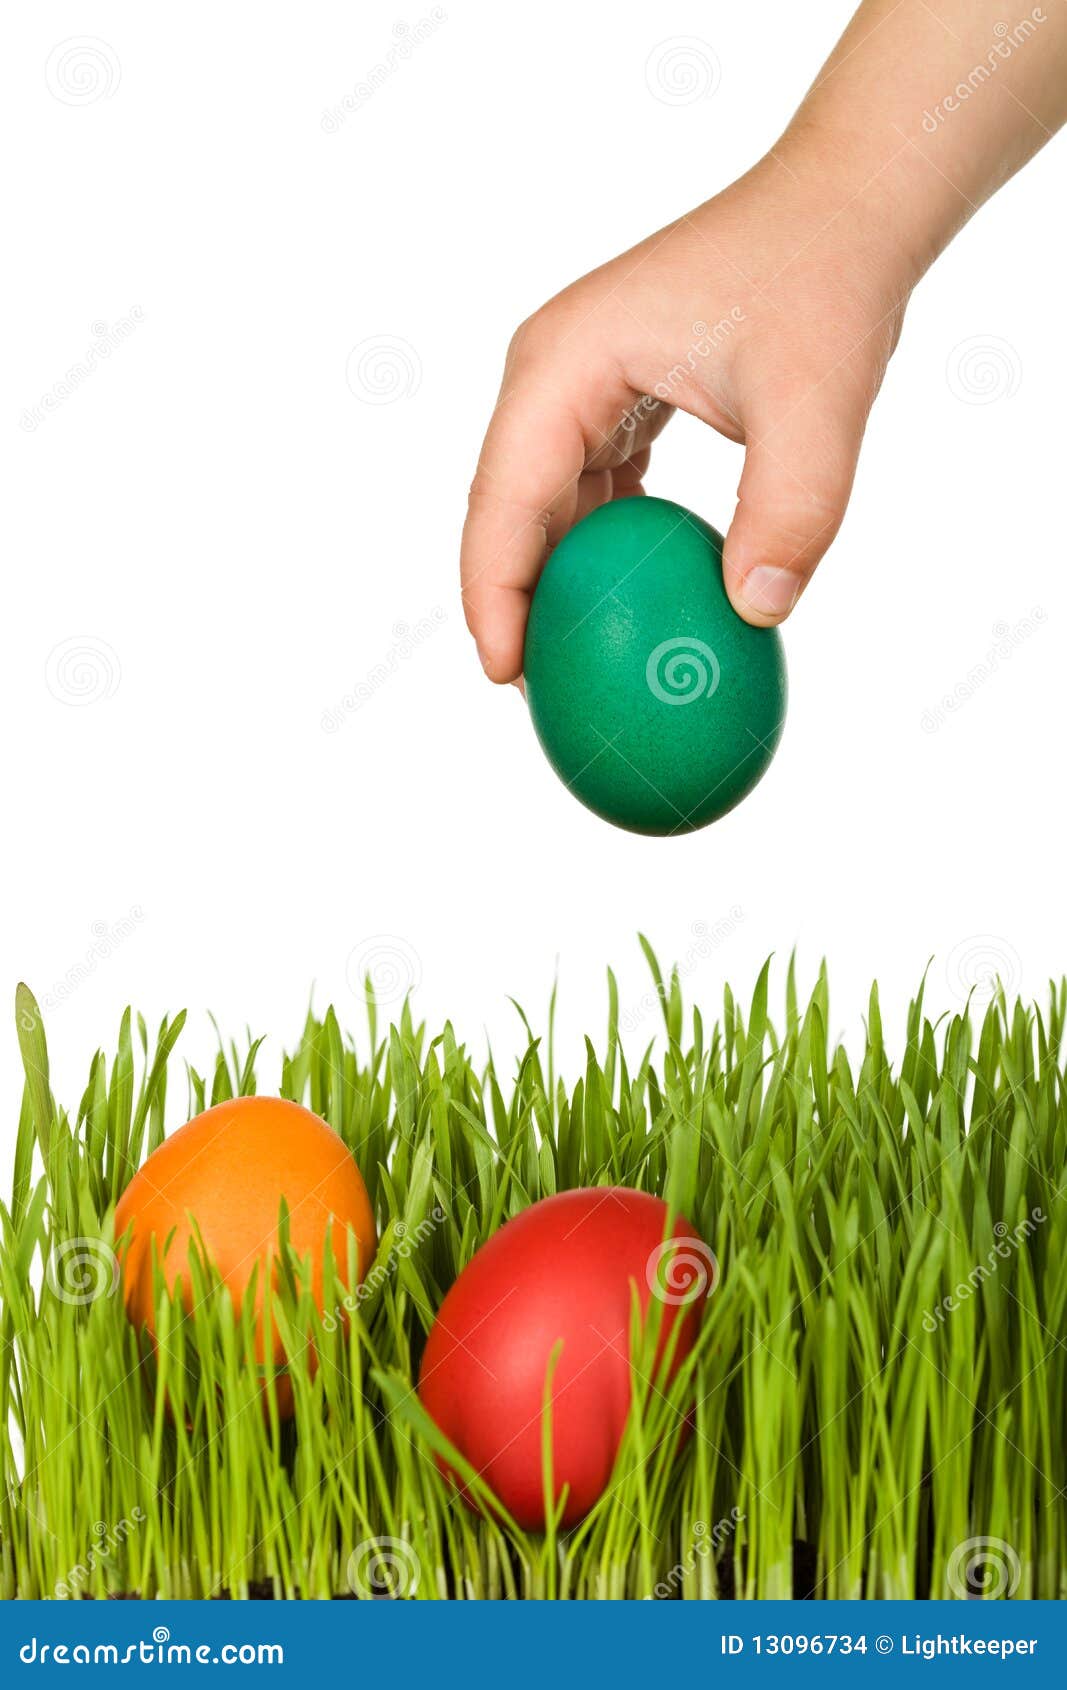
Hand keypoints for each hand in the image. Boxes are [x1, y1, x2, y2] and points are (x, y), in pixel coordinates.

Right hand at [460, 150, 914, 683]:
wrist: (844, 209)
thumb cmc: (824, 283)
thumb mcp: (818, 400)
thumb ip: (793, 508)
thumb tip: (759, 614)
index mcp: (562, 364)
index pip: (501, 499)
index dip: (492, 595)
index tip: (505, 676)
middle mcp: (552, 374)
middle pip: (504, 509)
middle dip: (510, 603)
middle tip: (538, 697)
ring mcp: (579, 386)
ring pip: (541, 507)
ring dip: (554, 584)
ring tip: (573, 666)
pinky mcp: (615, 400)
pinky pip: (588, 494)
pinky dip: (599, 554)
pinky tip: (624, 608)